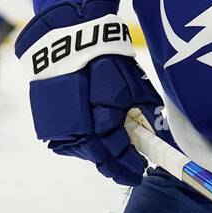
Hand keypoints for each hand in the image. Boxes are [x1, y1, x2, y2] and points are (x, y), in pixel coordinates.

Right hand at [15, 0, 163, 185]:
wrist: (69, 41)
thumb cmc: (107, 61)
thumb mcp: (135, 86)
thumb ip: (149, 113)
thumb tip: (163, 134)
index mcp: (102, 124)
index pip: (119, 156)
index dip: (131, 166)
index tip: (141, 171)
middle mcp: (79, 132)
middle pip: (100, 159)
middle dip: (116, 166)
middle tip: (130, 169)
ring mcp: (60, 128)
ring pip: (84, 152)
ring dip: (100, 155)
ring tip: (115, 153)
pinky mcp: (49, 121)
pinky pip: (69, 140)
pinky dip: (83, 143)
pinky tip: (95, 139)